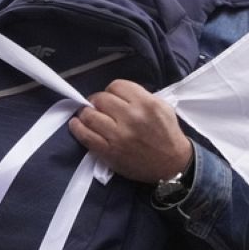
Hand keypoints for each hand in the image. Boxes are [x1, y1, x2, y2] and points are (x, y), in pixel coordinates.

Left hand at [68, 80, 192, 182]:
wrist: (172, 164)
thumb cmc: (167, 134)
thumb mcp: (162, 107)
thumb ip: (141, 97)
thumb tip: (116, 95)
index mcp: (147, 104)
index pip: (116, 86)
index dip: (112, 91)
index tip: (112, 98)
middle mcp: (131, 117)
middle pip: (101, 99)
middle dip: (98, 101)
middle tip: (99, 107)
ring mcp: (119, 136)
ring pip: (90, 115)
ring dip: (86, 113)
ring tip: (88, 115)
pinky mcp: (109, 152)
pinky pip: (86, 136)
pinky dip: (77, 127)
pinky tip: (76, 124)